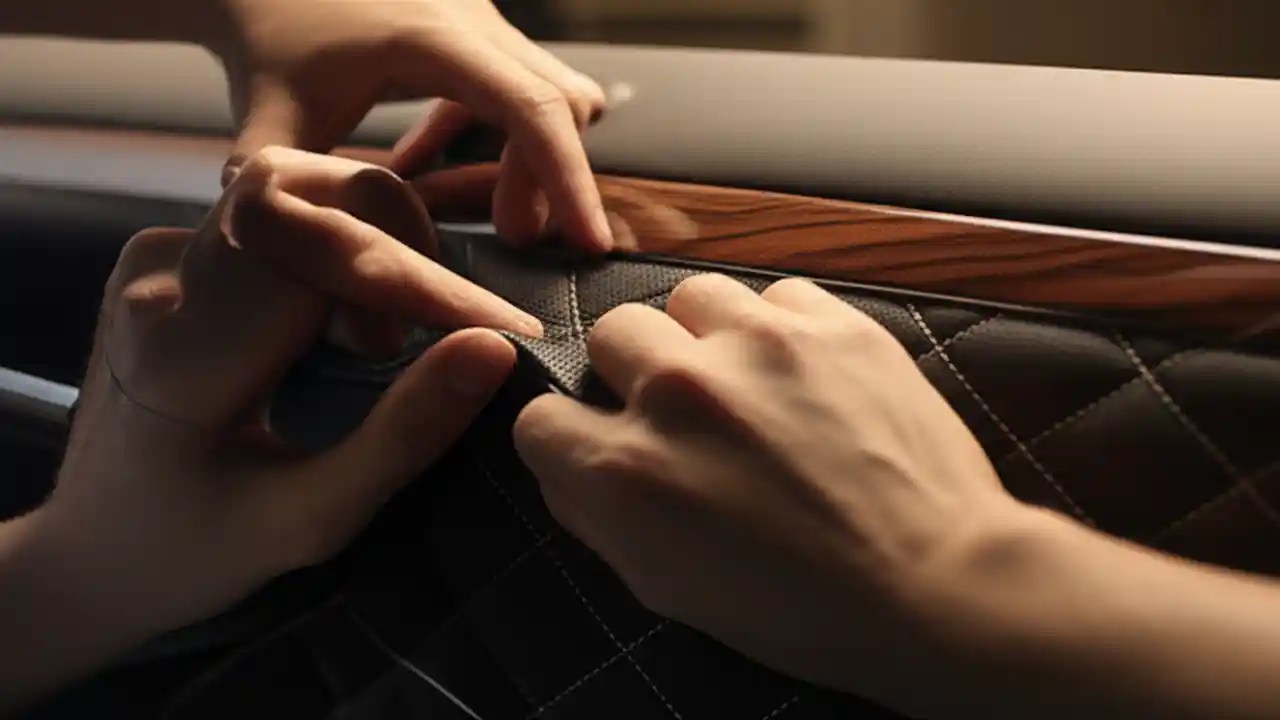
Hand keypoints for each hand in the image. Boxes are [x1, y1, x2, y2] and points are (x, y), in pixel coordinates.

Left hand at [40, 149, 523, 645]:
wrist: (93, 548)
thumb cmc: (202, 550)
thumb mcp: (312, 517)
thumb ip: (402, 433)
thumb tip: (492, 348)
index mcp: (187, 352)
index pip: (324, 250)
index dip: (420, 274)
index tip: (494, 330)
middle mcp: (159, 281)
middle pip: (310, 194)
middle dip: (398, 253)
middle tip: (427, 335)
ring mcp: (153, 257)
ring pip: (296, 190)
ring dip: (366, 248)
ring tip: (377, 340)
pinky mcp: (162, 252)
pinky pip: (273, 214)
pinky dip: (332, 252)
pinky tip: (337, 325)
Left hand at [210, 0, 610, 249]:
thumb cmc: (267, 45)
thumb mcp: (269, 125)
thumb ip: (294, 199)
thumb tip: (312, 260)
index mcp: (432, 39)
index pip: (531, 108)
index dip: (565, 179)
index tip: (586, 242)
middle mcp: (473, 21)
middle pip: (561, 103)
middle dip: (549, 177)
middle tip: (511, 236)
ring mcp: (483, 22)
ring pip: (555, 95)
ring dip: (531, 157)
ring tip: (477, 204)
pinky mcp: (477, 33)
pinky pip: (523, 90)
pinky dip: (501, 135)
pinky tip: (427, 159)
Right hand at [513, 274, 1033, 708]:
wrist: (934, 585)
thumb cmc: (802, 608)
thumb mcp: (665, 586)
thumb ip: (596, 514)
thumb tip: (569, 459)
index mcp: (628, 472)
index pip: (540, 417)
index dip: (571, 437)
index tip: (605, 445)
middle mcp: (681, 394)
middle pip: (611, 334)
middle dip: (636, 373)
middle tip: (685, 412)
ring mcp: (761, 347)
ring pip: (689, 297)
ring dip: (705, 336)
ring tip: (746, 382)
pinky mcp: (833, 324)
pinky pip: (776, 295)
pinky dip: (782, 329)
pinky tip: (804, 374)